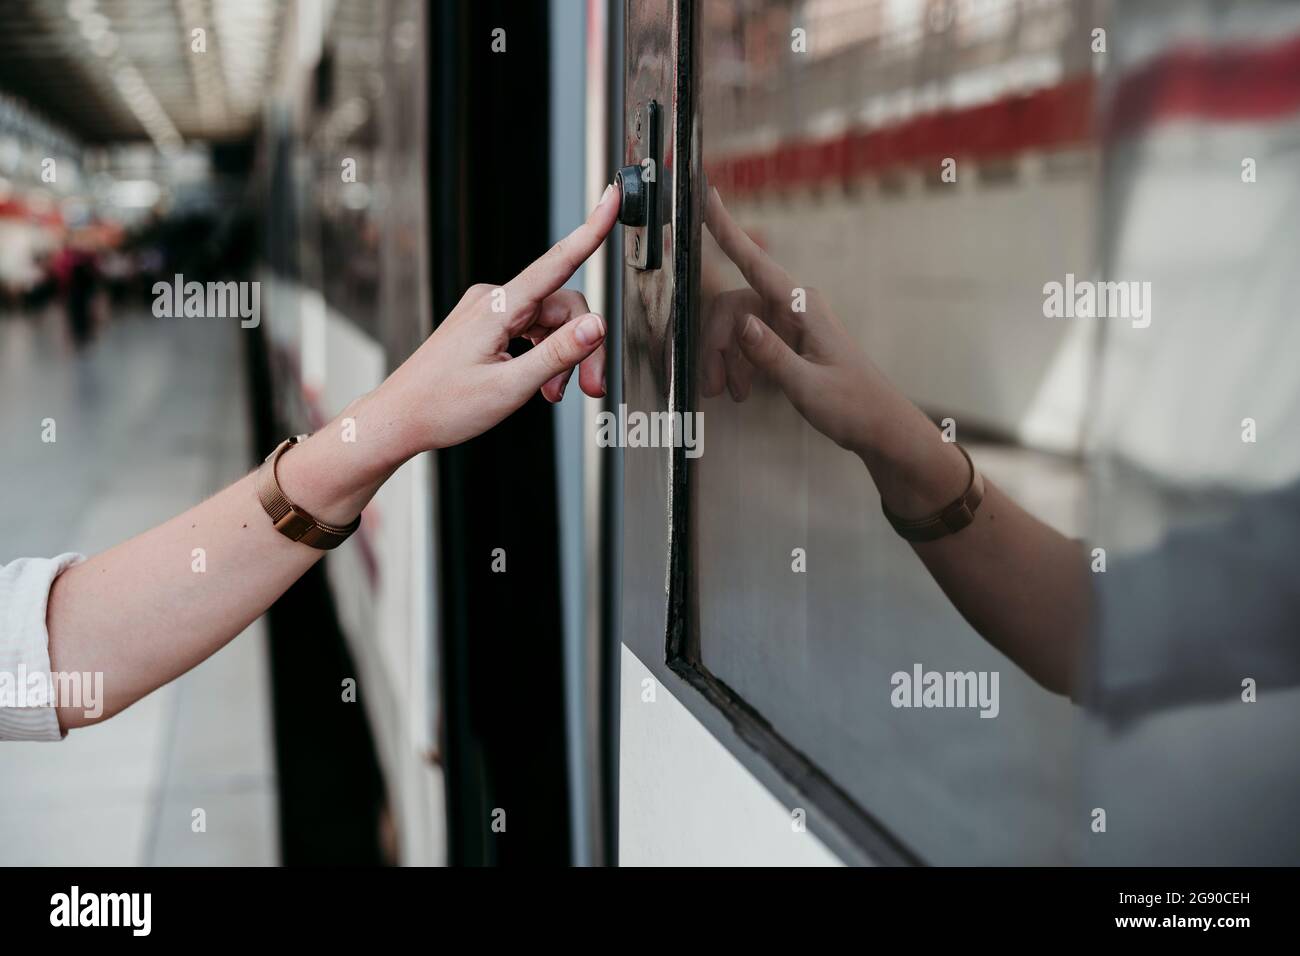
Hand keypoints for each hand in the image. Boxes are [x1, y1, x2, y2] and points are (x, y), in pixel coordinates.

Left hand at [381, 183, 618, 454]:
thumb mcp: (510, 387)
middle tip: (589, 388)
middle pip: (563, 310)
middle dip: (582, 347)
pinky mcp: (486, 324)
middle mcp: (494, 300)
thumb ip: (558, 354)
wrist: (399, 418)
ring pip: (549, 323)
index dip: (592, 230)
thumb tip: (596, 325)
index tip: (612, 197)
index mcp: (498, 307)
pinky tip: (539, 383)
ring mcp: (489, 311)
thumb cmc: (443, 406)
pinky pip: (530, 331)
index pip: (558, 261)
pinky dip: (542, 356)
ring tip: (553, 394)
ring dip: (561, 358)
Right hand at [701, 187, 878, 454]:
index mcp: (802, 307)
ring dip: (724, 360)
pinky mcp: (787, 341)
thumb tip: (739, 323)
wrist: (879, 426)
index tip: (707, 196)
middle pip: (732, 307)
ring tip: (726, 395)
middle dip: (715, 345)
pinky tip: (740, 391)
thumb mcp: (808, 386)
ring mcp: (788, 323)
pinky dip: (737, 366)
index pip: (754, 262)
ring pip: (735, 327)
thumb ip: (771, 355)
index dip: (726, 229)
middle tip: (710, 388)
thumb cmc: (852, 405)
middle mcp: (792, 306)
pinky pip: (747, 342)